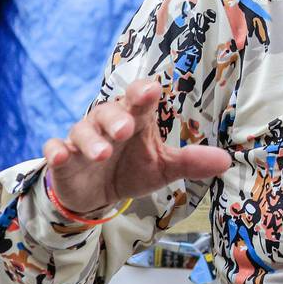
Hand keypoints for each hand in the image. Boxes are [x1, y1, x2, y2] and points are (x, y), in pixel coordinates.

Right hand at [43, 77, 232, 216]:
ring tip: (102, 152)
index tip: (151, 90)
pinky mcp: (63, 158)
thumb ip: (190, 162)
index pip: (139, 99)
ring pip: (83, 131)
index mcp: (135, 118)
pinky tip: (60, 155)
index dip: (143, 93)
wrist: (96, 193)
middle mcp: (107, 123)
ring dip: (92, 140)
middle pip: (110, 112)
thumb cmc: (132, 168)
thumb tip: (226, 161)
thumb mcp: (163, 168)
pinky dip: (56, 151)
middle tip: (126, 129)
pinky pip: (55, 149)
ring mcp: (83, 139)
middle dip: (117, 119)